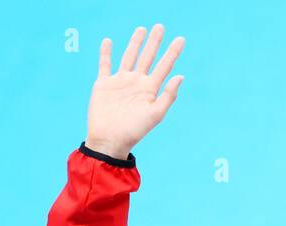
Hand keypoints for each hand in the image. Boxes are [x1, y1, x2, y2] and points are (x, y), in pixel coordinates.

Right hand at [85, 24, 184, 159]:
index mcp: (151, 90)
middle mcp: (137, 83)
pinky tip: (109, 42)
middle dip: (154, 42)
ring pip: (129, 57)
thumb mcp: (156, 114)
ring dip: (135, 43)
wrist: (110, 139)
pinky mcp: (104, 84)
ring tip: (142, 29)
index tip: (181, 39)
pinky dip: (106, 53)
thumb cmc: (135, 131)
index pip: (165, 67)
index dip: (172, 53)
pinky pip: (105, 64)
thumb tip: (180, 76)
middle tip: (160, 26)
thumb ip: (168, 95)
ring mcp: (121, 82)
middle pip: (148, 57)